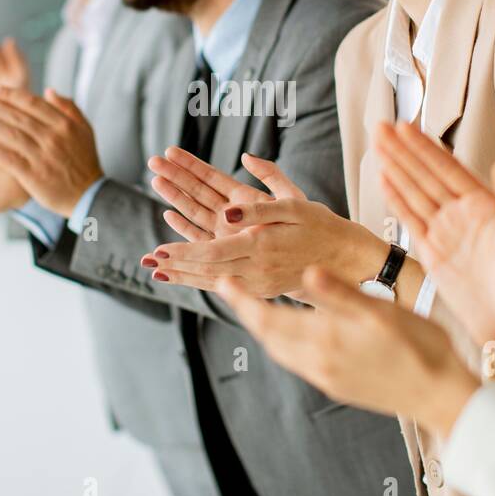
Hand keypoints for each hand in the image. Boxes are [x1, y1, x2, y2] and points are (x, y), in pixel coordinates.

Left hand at [0, 85, 101, 216]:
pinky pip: (9, 158)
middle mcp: (52, 137)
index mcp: (64, 124)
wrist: (89, 195)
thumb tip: (48, 90)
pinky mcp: (33, 175)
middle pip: (16, 116)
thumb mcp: (85, 129)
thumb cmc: (85, 161)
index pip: (31, 102)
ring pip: (10, 134)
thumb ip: (69, 108)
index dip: (8, 94)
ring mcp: (42, 156)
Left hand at [143, 192, 387, 299]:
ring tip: (157, 271)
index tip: (160, 250)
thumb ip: (260, 205)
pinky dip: (201, 282)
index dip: (184, 253)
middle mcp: (258, 271)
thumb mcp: (295, 207)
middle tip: (149, 261)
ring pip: (213, 282)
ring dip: (184, 276)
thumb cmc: (320, 226)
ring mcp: (259, 284)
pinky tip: (184, 278)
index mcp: (262, 247)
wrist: (345, 258)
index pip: (214, 253)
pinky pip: (226, 288)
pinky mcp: (262, 290)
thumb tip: (228, 209)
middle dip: (177, 265)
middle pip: (207, 270)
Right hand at [148, 149, 298, 240]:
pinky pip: (200, 237)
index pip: (211, 176)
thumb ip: (271, 175)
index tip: (171, 150)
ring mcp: (224, 232)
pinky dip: (184, 227)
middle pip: (196, 191)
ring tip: (155, 180)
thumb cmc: (303, 227)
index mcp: (243, 197)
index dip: (191, 163)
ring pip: (193, 211)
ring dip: (174, 196)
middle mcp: (229, 213)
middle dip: (175, 175)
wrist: (308, 257)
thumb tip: (247, 156)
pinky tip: (169, 215)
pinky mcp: (224, 250)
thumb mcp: (290, 197)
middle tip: (153, 160)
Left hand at [219, 268, 477, 437]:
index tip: (224, 283)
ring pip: (280, 351)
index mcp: (326, 338)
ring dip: (264, 329)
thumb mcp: (382, 312)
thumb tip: (307, 274)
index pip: (268, 318)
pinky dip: (283, 343)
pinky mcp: (337, 386)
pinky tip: (292, 332)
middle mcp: (319, 362)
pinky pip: (297, 362)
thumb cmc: (421, 347)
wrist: (441, 396)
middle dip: (247, 313)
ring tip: (255, 308)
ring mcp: (327, 377)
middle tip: (232, 290)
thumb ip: (340, 294)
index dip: (242, 301)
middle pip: (268, 337)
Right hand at [375, 121, 494, 346]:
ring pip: (413, 192)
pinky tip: (383, 180)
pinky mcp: (431, 253)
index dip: (427, 147)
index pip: (449, 168)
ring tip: (377, 145)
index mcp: (485, 205)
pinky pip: (409, 220)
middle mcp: (461, 214)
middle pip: (425, 175)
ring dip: (395, 168)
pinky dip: (395, 200)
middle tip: (382, 127)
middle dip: (403, 150)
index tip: (408, 126)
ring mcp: (444, 232)